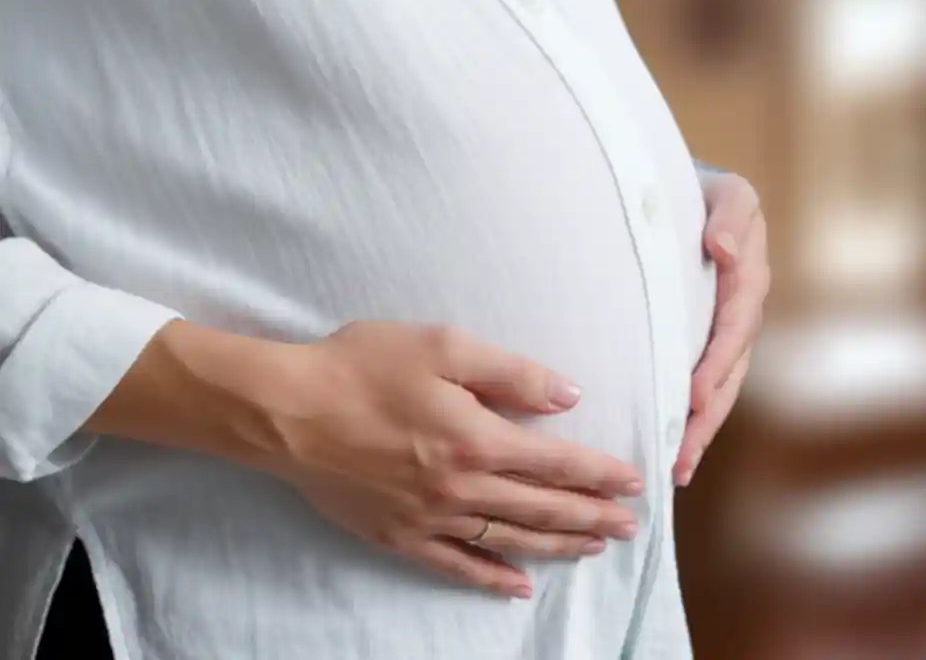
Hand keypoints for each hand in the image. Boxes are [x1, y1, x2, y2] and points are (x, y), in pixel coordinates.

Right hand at [90, 320, 643, 598]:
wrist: (285, 411)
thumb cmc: (362, 367)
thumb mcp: (444, 347)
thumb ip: (512, 373)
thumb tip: (570, 395)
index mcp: (478, 438)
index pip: (557, 463)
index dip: (599, 474)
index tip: (632, 481)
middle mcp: (462, 487)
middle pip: (543, 507)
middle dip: (592, 516)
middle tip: (630, 525)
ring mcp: (430, 518)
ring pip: (509, 539)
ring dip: (557, 545)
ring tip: (594, 547)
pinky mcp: (398, 535)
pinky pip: (455, 564)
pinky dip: (491, 577)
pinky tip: (517, 586)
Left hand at [676, 173, 769, 486]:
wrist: (687, 190)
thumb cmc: (703, 189)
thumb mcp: (727, 191)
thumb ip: (731, 216)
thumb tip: (723, 249)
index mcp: (748, 278)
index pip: (734, 328)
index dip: (715, 365)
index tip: (692, 397)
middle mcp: (741, 313)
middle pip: (728, 374)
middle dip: (705, 418)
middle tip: (679, 456)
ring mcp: (725, 333)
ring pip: (717, 390)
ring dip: (698, 432)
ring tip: (676, 471)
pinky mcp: (705, 343)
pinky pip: (701, 384)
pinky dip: (689, 420)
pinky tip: (672, 454)